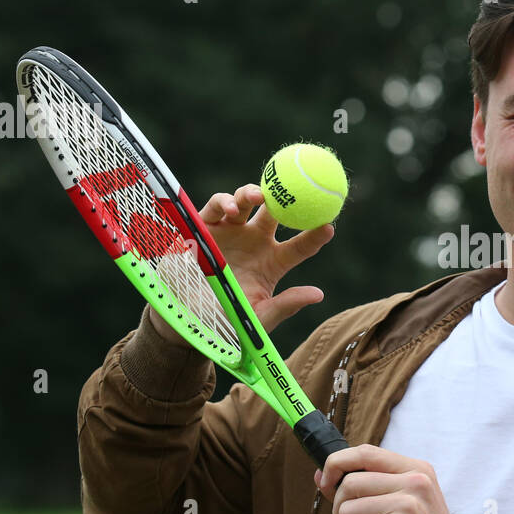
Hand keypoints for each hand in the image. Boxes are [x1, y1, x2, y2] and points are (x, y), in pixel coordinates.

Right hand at [149, 184, 332, 345]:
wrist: (185, 320)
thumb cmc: (225, 321)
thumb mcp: (259, 318)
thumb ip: (286, 305)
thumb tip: (318, 294)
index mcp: (273, 263)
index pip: (300, 246)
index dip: (315, 235)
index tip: (328, 226)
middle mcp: (254, 243)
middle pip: (276, 213)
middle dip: (287, 199)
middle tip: (294, 195)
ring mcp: (231, 232)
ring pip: (246, 201)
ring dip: (253, 193)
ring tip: (258, 197)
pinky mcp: (205, 227)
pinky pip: (216, 207)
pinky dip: (224, 202)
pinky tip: (232, 210)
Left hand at [316, 445, 474, 513]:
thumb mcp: (404, 504)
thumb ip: (367, 487)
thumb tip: (320, 474)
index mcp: (417, 470)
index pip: (364, 452)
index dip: (336, 464)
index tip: (326, 483)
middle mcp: (415, 482)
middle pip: (349, 484)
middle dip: (342, 509)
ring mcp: (406, 506)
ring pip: (345, 511)